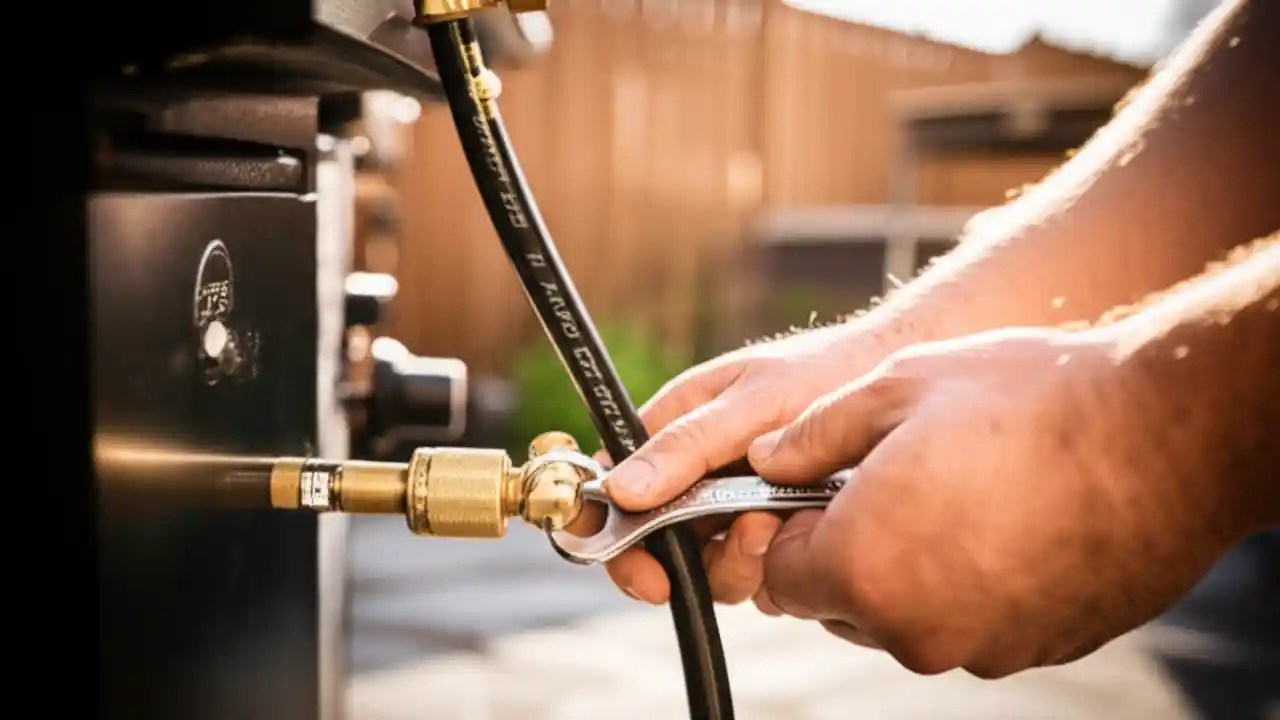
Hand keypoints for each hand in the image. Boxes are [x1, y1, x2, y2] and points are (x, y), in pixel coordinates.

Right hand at [584, 319, 903, 605]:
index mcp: (669, 433)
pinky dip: (778, 567)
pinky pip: (759, 575)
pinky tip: (806, 528)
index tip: (649, 575)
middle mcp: (693, 476)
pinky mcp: (772, 531)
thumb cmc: (819, 370)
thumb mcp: (751, 400)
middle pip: (661, 546)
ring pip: (712, 568)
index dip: (615, 539)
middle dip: (697, 562)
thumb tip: (619, 489)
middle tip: (749, 540)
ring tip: (781, 520)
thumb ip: (687, 445)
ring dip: (744, 562)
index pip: (611, 494)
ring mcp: (732, 507)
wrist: (895, 383)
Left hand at [750, 326, 1243, 677]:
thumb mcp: (895, 388)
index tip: (806, 490)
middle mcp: (915, 630)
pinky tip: (1003, 518)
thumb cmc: (1026, 402)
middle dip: (843, 547)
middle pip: (839, 602)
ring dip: (907, 565)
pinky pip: (972, 620)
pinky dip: (969, 581)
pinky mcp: (1035, 647)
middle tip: (882, 481)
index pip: (778, 576)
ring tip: (951, 490)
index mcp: (863, 570)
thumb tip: (766, 459)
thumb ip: (811, 434)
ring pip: (906, 614)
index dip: (782, 528)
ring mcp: (982, 647)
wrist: (1165, 437)